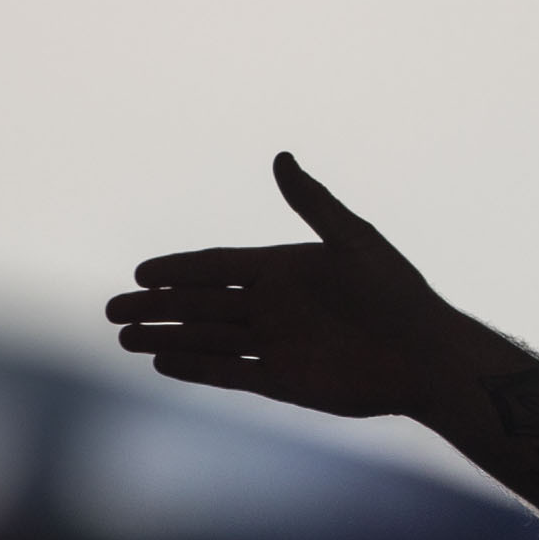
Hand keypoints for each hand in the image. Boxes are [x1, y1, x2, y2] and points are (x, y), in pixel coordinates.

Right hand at [105, 152, 497, 421]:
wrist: (426, 356)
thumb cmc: (397, 294)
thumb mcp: (353, 239)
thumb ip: (312, 203)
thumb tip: (281, 158)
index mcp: (286, 270)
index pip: (217, 268)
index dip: (178, 270)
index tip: (140, 273)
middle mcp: (274, 308)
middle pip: (202, 305)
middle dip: (157, 307)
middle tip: (112, 311)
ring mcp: (276, 345)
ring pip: (208, 339)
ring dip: (166, 336)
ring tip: (124, 339)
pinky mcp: (284, 381)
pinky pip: (230, 372)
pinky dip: (196, 368)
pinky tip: (162, 362)